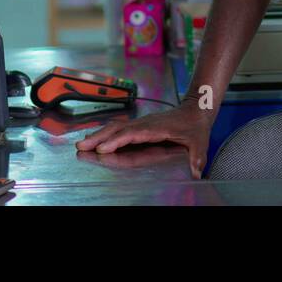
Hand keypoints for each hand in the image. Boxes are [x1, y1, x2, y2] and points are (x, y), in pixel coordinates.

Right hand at [76, 103, 214, 177]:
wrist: (194, 110)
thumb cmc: (195, 126)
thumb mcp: (200, 141)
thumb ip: (197, 156)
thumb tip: (197, 171)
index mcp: (155, 128)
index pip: (132, 134)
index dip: (116, 141)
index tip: (102, 149)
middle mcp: (144, 124)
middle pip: (117, 129)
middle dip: (98, 137)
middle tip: (81, 147)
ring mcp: (140, 124)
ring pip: (115, 127)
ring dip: (98, 135)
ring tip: (81, 145)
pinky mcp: (139, 126)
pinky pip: (118, 129)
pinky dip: (104, 134)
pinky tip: (94, 140)